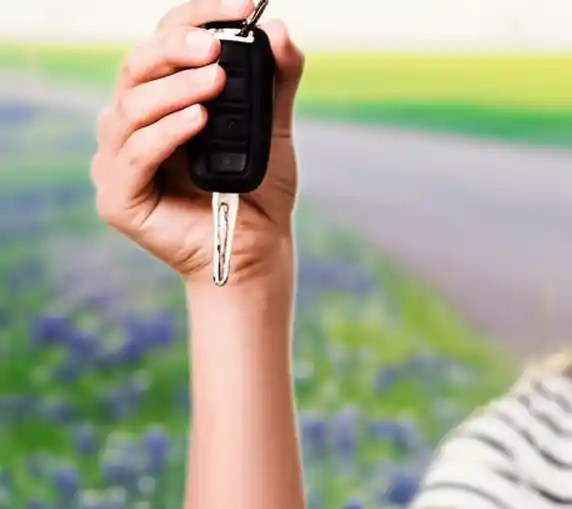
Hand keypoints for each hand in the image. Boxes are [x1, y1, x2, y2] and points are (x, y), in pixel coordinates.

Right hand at [91, 0, 305, 285]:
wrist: (261, 249)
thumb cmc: (259, 188)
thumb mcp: (275, 126)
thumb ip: (277, 80)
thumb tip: (280, 30)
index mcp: (164, 96)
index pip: (168, 41)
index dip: (199, 17)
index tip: (243, 7)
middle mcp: (134, 121)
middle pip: (139, 67)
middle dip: (176, 49)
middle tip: (215, 47)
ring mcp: (120, 158)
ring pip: (132, 108)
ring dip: (174, 90)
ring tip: (214, 82)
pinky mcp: (119, 197)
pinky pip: (136, 155)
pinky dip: (166, 134)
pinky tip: (197, 121)